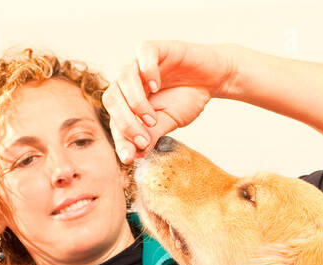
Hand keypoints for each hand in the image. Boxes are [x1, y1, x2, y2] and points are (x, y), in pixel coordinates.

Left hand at [103, 41, 236, 163]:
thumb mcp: (168, 122)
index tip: (129, 158)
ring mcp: (140, 63)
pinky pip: (143, 53)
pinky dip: (147, 70)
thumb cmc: (187, 98)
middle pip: (112, 98)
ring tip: (152, 118)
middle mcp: (129, 82)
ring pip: (124, 77)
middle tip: (143, 139)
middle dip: (124, 123)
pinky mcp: (155, 48)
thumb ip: (151, 135)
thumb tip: (136, 156)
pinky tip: (157, 85)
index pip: (115, 120)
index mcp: (127, 101)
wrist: (211, 79)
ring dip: (135, 102)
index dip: (120, 140)